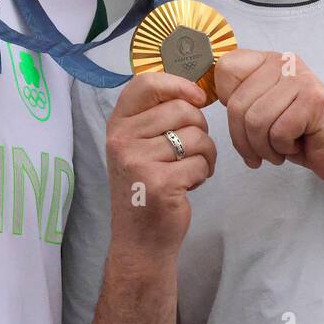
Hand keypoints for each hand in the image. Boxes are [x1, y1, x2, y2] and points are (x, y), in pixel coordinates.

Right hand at [104, 72, 216, 258]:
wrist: (140, 239)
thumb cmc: (147, 186)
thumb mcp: (139, 145)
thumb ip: (156, 116)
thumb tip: (195, 90)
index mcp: (118, 124)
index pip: (146, 83)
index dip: (178, 84)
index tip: (197, 98)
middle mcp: (122, 140)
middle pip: (181, 110)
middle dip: (199, 128)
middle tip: (192, 150)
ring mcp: (138, 161)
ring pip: (196, 136)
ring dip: (205, 154)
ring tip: (190, 169)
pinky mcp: (159, 183)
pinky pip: (201, 162)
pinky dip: (203, 174)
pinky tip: (188, 185)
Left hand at [213, 49, 323, 186]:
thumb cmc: (305, 136)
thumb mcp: (265, 111)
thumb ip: (242, 97)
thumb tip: (204, 95)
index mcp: (269, 61)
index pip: (225, 69)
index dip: (226, 104)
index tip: (242, 123)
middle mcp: (284, 62)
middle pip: (236, 103)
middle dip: (243, 139)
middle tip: (260, 153)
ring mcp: (300, 79)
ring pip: (255, 120)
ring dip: (263, 147)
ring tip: (278, 151)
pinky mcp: (313, 100)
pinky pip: (277, 131)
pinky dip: (282, 149)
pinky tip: (297, 146)